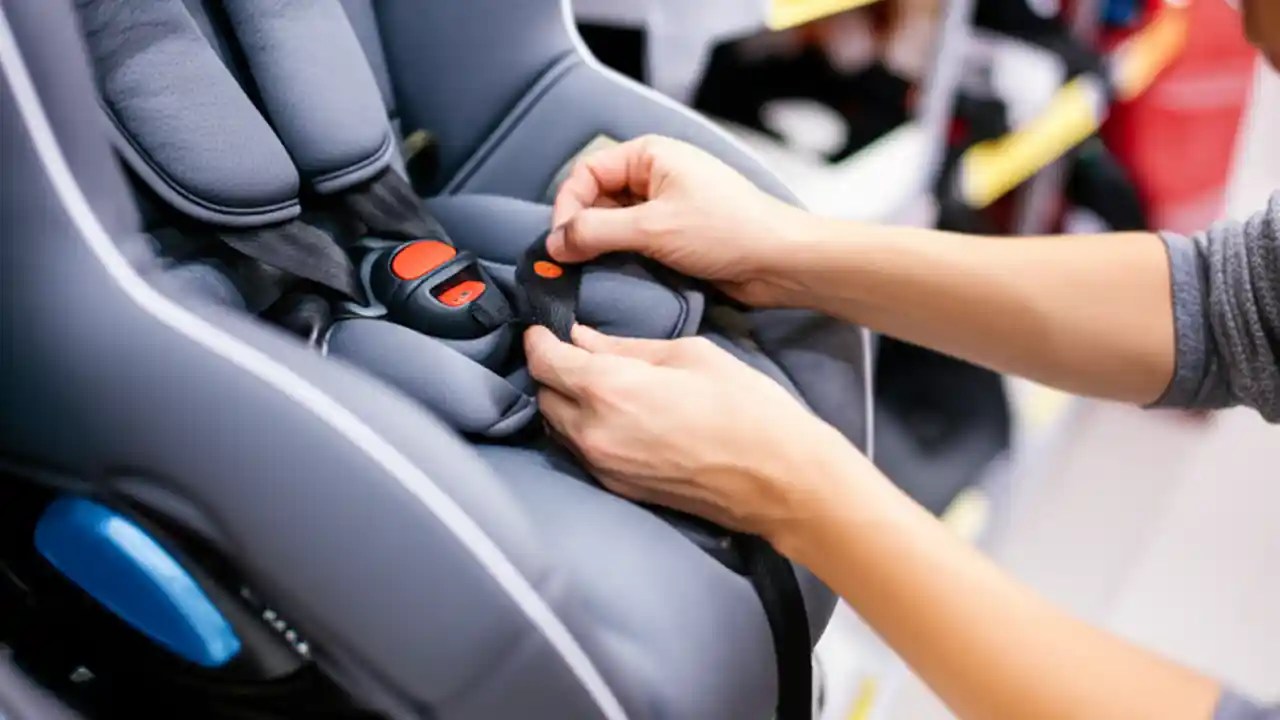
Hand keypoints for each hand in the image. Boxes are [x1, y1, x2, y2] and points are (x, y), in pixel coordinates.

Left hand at [524, 324, 868, 542]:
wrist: (779, 479)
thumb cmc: (745, 407)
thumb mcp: (689, 355)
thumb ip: (626, 347)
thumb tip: (583, 339)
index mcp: (609, 389)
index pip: (544, 359)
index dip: (539, 339)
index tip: (547, 328)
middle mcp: (593, 431)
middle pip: (544, 394)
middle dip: (552, 370)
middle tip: (575, 352)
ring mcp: (603, 466)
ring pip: (558, 426)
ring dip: (565, 402)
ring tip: (593, 384)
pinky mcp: (618, 488)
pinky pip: (581, 451)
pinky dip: (583, 429)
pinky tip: (612, 416)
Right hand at [548, 135, 820, 307]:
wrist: (779, 261)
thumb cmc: (726, 231)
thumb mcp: (652, 228)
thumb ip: (596, 233)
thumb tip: (553, 244)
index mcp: (649, 155)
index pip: (587, 173)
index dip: (567, 206)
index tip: (559, 243)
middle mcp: (654, 175)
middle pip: (596, 198)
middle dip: (581, 229)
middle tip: (569, 265)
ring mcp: (665, 206)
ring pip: (613, 224)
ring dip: (600, 248)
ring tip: (591, 274)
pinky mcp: (674, 235)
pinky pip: (633, 243)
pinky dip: (621, 258)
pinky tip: (617, 277)